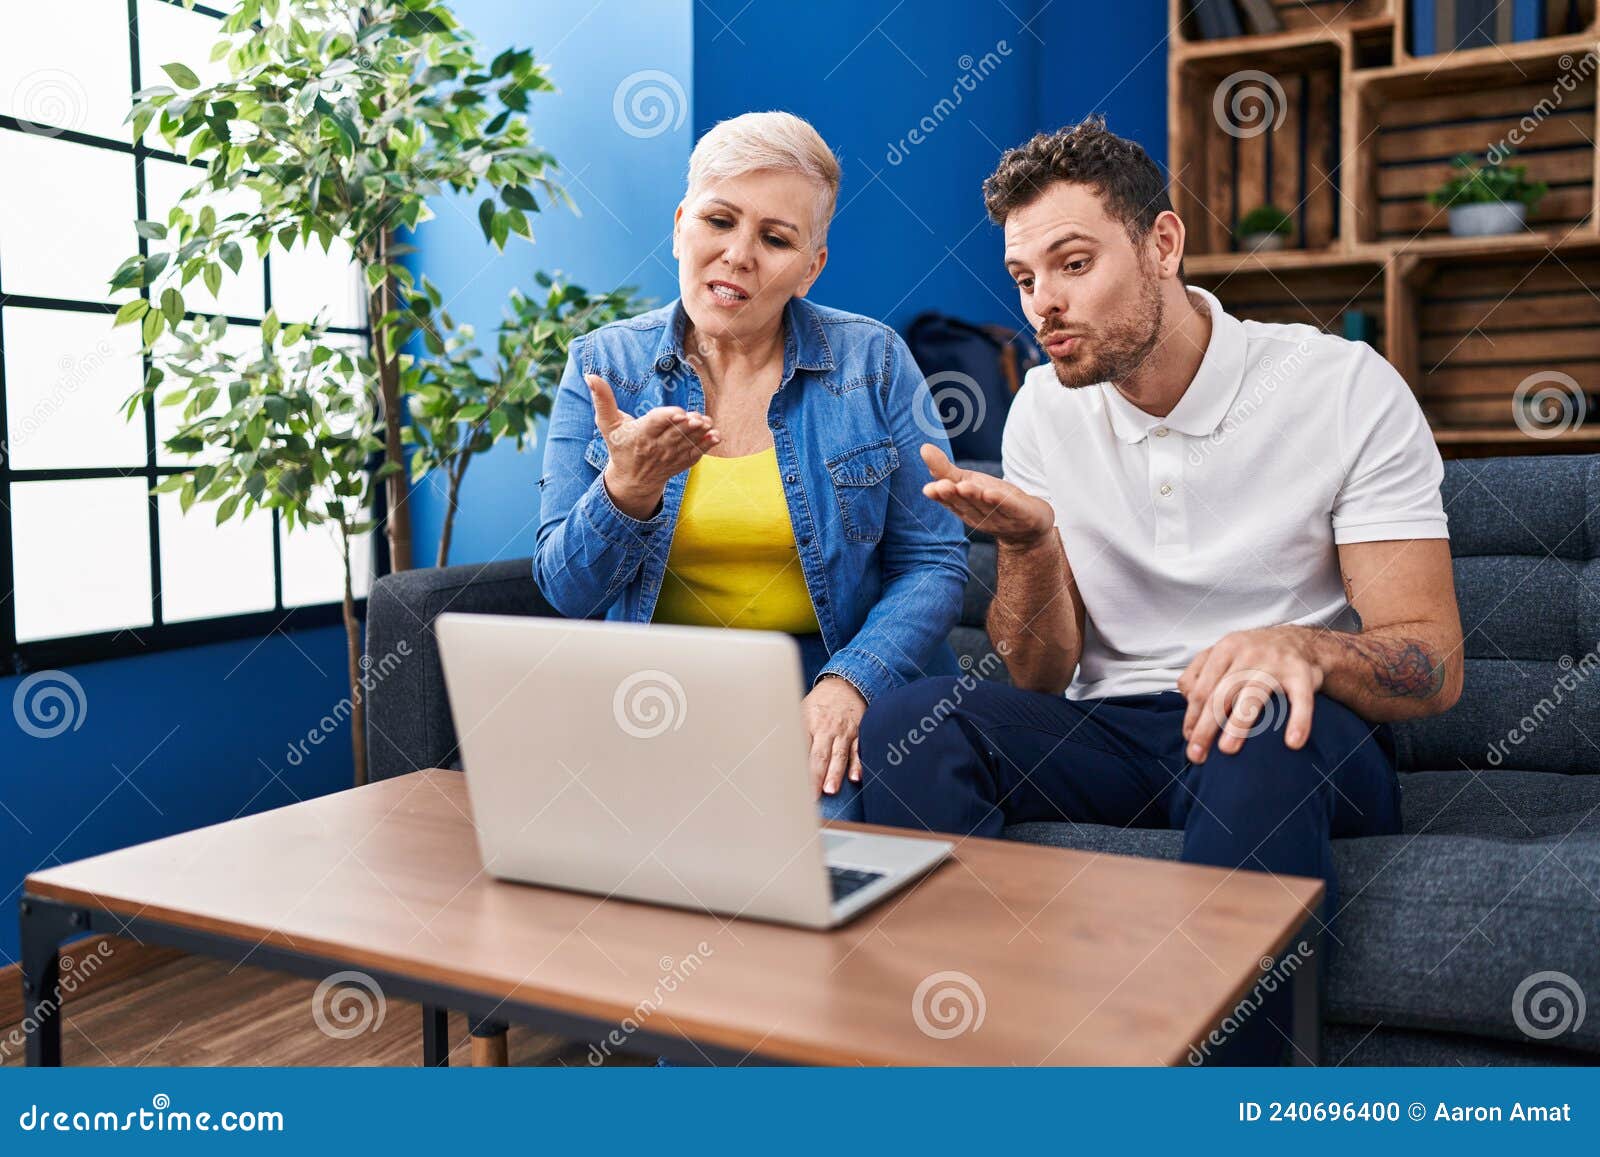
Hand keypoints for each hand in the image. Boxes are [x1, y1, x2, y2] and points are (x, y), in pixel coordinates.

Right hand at [588, 374, 719, 518]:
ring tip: (707, 423)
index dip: (667, 418)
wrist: (633, 480)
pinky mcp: (681, 462)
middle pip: (674, 433)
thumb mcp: (607, 425)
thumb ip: (602, 400)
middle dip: (688, 426)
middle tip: (699, 418)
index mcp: (639, 435)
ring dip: (699, 433)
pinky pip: (695, 454)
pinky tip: (716, 436)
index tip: (679, 412)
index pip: (655, 424)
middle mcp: (656, 447)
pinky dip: (706, 446)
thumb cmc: (620, 446)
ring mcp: (671, 456)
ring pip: (687, 443)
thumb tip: (590, 375)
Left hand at [802, 676, 867, 797]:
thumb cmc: (819, 704)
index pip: (801, 748)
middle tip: (811, 795)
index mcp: (808, 723)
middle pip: (820, 755)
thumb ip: (792, 730)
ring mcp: (843, 732)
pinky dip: (857, 765)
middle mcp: (826, 729)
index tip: (792, 784)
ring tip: (830, 790)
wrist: (845, 686)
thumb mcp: (801, 710)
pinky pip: (858, 751)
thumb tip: (772, 749)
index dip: (797, 767)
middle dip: (815, 776)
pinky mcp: (858, 734)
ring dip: (835, 774)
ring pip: (839, 756)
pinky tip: (855, 777)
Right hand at [919, 444, 1054, 546]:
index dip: (940, 496)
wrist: (1028, 525)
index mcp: (964, 508)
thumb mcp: (967, 481)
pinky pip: (1011, 509)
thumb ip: (944, 469)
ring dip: (975, 497)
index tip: (929, 488)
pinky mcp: (1023, 516)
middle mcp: (980, 516)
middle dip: (954, 495)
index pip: (950, 502)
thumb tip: (924, 448)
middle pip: (966, 505)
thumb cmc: (991, 500)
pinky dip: (1001, 503)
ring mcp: (1001, 519)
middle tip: (944, 485)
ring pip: (986, 507)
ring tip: (964, 485)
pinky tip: (992, 493)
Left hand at [1178, 626, 1324, 763]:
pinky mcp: (1302, 674)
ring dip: (1238, 725)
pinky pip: (1301, 700)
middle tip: (1197, 755)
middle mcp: (1248, 655)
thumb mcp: (1222, 652)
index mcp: (1224, 650)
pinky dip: (1299, 721)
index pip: (1202, 688)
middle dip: (1205, 727)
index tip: (1188, 739)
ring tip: (1227, 750)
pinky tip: (1292, 743)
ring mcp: (1275, 664)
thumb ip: (1199, 673)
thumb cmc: (1252, 654)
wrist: (1300, 640)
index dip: (1192, 716)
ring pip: (1253, 697)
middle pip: (1221, 696)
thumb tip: (1186, 699)